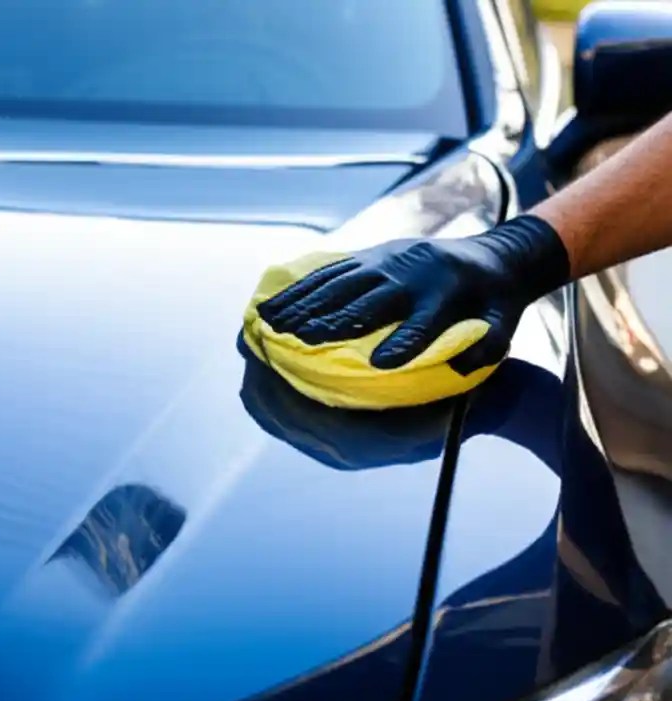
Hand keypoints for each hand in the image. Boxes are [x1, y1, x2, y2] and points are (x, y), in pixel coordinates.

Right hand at [256, 215, 570, 373]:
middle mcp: (410, 274)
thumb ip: (487, 347)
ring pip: (340, 283)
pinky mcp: (371, 256)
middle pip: (367, 300)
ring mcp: (386, 261)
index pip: (424, 323)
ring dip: (305, 302)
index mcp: (445, 296)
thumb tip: (458, 368)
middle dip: (333, 318)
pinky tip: (277, 302)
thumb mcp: (506, 325)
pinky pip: (331, 271)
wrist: (494, 254)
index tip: (379, 363)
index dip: (404, 342)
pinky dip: (302, 287)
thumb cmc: (495, 302)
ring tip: (273, 321)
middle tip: (300, 338)